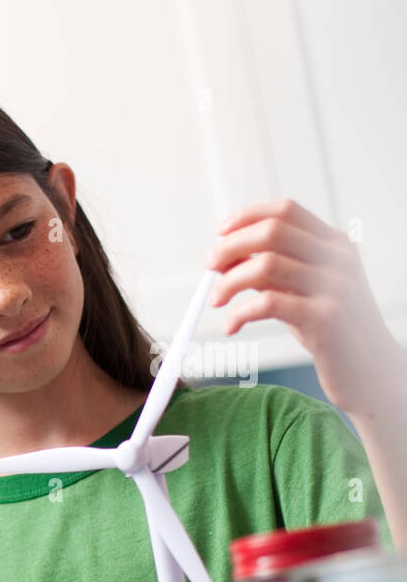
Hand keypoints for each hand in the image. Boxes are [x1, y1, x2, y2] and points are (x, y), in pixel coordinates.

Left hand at [206, 199, 398, 415]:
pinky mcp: (325, 318)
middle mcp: (338, 259)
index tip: (218, 234)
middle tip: (209, 267)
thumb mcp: (303, 291)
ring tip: (216, 300)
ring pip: (265, 264)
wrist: (371, 371)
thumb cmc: (330, 330)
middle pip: (272, 231)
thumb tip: (224, 257)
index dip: (246, 218)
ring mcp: (335, 287)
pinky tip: (231, 326)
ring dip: (229, 282)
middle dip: (230, 247)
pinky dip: (239, 313)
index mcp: (334, 244)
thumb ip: (271, 271)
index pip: (286, 211)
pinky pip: (267, 303)